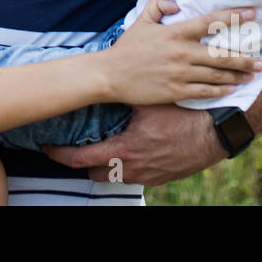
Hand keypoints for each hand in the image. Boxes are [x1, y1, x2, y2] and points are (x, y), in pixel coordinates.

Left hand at [44, 103, 225, 185]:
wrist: (215, 134)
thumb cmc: (182, 115)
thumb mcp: (147, 101)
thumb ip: (122, 97)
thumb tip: (99, 82)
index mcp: (124, 150)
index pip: (80, 159)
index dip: (59, 155)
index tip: (47, 148)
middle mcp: (132, 168)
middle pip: (93, 173)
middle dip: (80, 162)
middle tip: (72, 148)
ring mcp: (147, 176)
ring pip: (113, 177)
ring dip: (103, 164)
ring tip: (99, 147)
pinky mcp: (160, 178)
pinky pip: (134, 175)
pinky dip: (124, 166)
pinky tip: (128, 149)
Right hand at [103, 0, 261, 105]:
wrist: (109, 75)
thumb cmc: (127, 48)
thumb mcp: (140, 21)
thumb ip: (157, 6)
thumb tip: (175, 3)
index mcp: (175, 32)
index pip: (210, 22)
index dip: (233, 16)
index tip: (252, 14)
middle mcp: (181, 53)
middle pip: (221, 55)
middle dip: (244, 58)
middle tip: (261, 61)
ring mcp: (180, 74)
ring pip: (217, 75)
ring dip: (237, 76)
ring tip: (251, 75)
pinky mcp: (176, 92)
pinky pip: (204, 91)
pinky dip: (220, 91)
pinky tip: (231, 89)